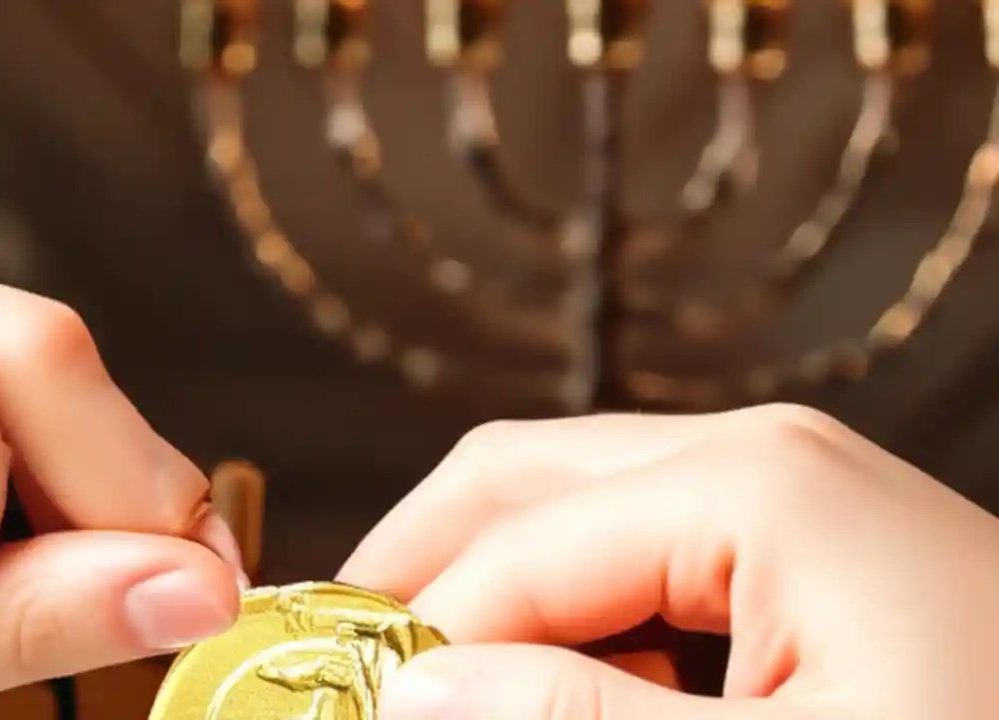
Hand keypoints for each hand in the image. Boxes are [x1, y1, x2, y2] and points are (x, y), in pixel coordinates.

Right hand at [340, 404, 998, 718]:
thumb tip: (414, 693)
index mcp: (749, 480)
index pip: (511, 546)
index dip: (414, 638)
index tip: (349, 715)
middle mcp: (758, 457)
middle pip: (520, 484)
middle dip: (425, 576)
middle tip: (356, 676)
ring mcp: (787, 499)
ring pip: (574, 520)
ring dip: (502, 608)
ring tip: (469, 699)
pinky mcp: (808, 557)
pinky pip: (647, 566)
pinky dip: (585, 628)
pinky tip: (582, 696)